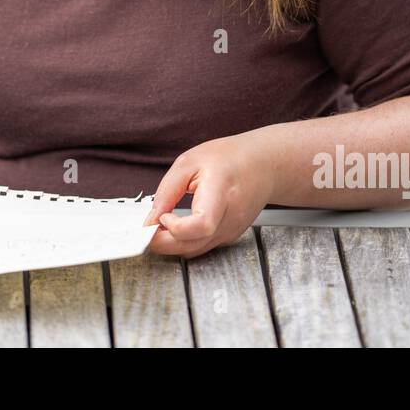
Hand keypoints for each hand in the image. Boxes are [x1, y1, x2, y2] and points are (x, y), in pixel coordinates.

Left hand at [143, 129, 275, 257]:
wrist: (263, 165)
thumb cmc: (229, 158)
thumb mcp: (189, 162)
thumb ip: (167, 192)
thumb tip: (151, 219)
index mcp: (221, 192)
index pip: (202, 225)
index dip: (176, 227)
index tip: (162, 216)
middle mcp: (229, 217)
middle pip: (193, 245)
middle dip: (163, 243)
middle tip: (146, 230)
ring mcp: (231, 231)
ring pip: (195, 251)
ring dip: (171, 245)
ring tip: (158, 226)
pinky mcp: (229, 237)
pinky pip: (201, 247)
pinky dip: (184, 242)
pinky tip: (175, 228)